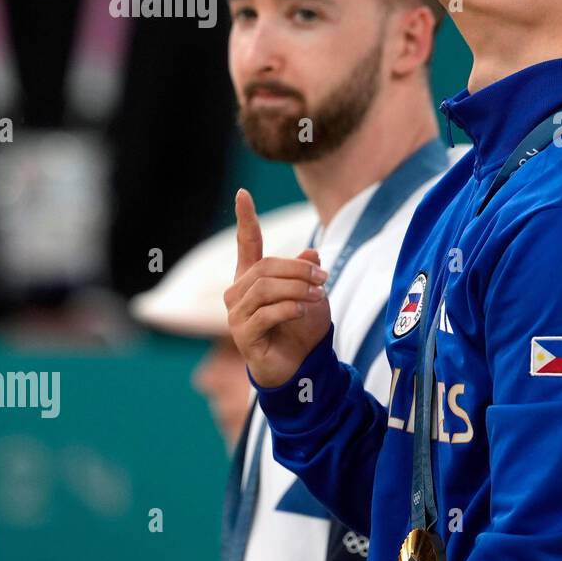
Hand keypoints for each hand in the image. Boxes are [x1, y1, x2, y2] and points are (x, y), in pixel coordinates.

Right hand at [224, 188, 331, 388]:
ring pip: (266, 288)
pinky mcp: (243, 335)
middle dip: (299, 269)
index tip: (243, 193)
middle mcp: (238, 293)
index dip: (245, 219)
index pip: (247, 243)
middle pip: (266, 267)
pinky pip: (266, 313)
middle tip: (324, 278)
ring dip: (297, 289)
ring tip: (318, 295)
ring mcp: (237, 315)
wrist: (300, 367)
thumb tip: (312, 252)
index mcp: (253, 279)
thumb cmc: (302, 328)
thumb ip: (307, 273)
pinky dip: (289, 308)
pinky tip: (303, 310)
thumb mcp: (312, 294)